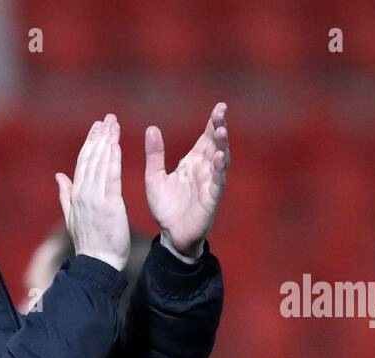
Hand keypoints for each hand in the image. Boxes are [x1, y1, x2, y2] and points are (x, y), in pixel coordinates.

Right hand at [55, 114, 128, 272]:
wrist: (97, 262)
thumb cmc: (89, 242)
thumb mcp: (71, 217)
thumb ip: (65, 194)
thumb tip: (58, 175)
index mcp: (75, 195)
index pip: (82, 163)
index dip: (90, 143)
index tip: (97, 127)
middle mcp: (83, 194)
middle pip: (91, 158)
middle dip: (99, 136)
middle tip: (107, 118)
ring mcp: (95, 198)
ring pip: (100, 163)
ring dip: (107, 141)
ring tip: (113, 124)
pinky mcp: (109, 204)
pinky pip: (110, 177)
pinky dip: (112, 159)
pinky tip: (116, 144)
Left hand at [145, 102, 229, 257]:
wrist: (171, 234)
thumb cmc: (166, 206)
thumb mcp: (154, 177)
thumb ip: (155, 154)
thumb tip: (152, 128)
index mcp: (193, 162)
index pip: (206, 138)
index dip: (213, 123)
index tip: (219, 106)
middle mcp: (205, 169)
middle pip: (216, 144)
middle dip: (220, 127)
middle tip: (221, 111)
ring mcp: (210, 182)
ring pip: (221, 159)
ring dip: (222, 144)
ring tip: (222, 130)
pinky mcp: (212, 198)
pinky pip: (218, 181)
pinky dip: (219, 169)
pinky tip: (219, 157)